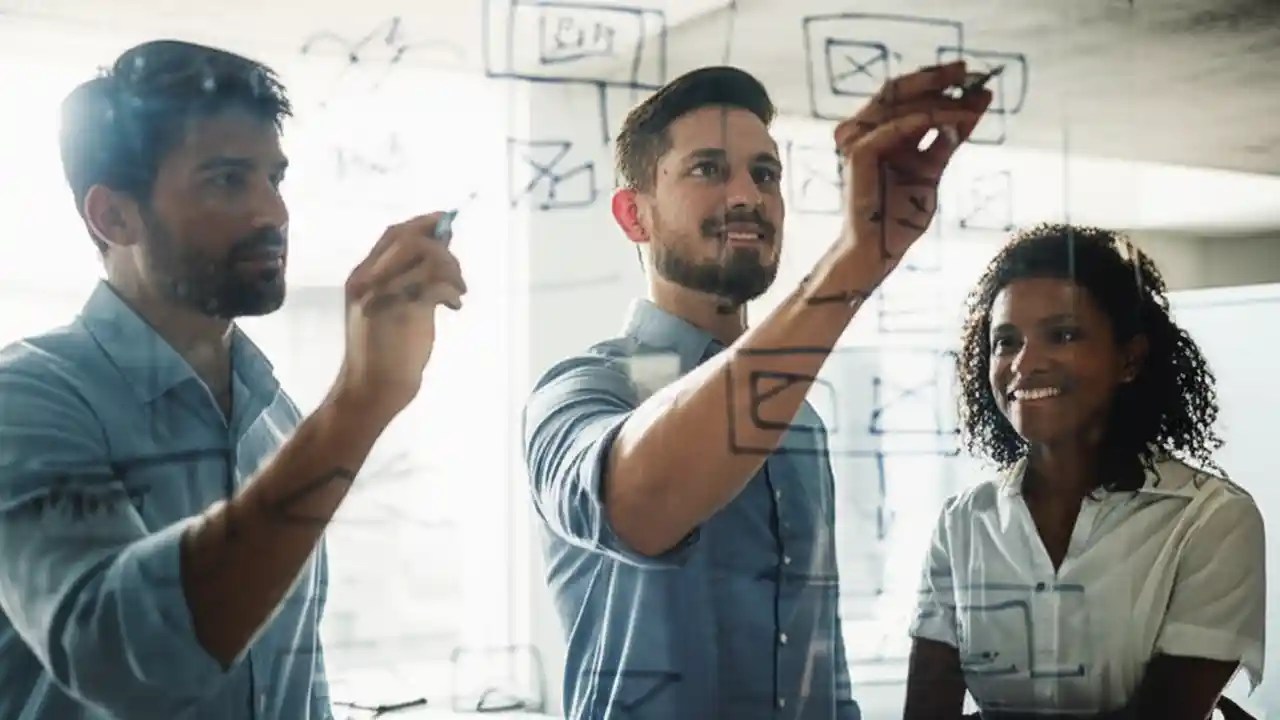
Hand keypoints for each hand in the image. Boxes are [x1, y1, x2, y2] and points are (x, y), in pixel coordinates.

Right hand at [332, 212, 466, 422]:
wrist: (372, 389)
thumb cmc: (385, 352)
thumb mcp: (396, 306)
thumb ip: (411, 276)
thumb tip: (439, 244)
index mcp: (361, 277)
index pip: (392, 235)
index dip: (422, 224)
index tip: (445, 222)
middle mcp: (368, 280)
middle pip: (409, 240)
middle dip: (441, 249)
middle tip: (456, 276)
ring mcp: (383, 294)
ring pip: (425, 257)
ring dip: (451, 270)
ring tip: (457, 293)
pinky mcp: (401, 312)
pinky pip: (434, 283)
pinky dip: (451, 290)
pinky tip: (453, 306)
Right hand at [834, 61, 990, 278]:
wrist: (881, 247)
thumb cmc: (900, 213)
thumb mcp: (932, 167)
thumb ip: (949, 136)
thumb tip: (977, 102)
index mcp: (878, 132)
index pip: (907, 95)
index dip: (939, 82)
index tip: (974, 78)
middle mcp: (864, 130)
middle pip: (899, 89)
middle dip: (937, 78)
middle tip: (970, 73)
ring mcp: (858, 139)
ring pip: (899, 103)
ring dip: (938, 98)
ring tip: (970, 100)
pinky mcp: (859, 152)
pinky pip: (895, 125)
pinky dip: (926, 118)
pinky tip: (953, 117)